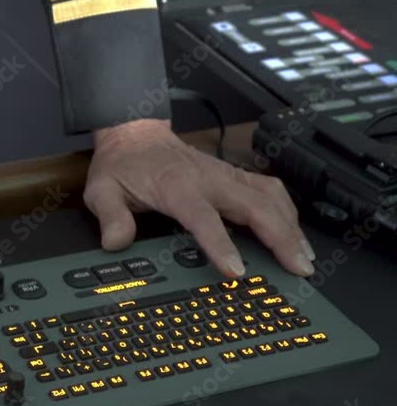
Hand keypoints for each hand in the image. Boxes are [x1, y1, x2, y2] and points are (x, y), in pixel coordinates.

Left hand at [84, 120, 315, 277]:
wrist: (135, 134)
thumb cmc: (123, 165)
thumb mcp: (102, 190)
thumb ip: (110, 216)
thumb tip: (116, 241)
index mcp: (178, 185)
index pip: (205, 218)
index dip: (222, 245)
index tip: (236, 271)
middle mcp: (209, 178)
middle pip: (255, 206)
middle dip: (280, 237)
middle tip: (296, 268)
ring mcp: (226, 175)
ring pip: (271, 196)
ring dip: (291, 226)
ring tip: (303, 257)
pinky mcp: (235, 175)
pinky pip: (270, 190)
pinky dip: (288, 211)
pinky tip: (296, 233)